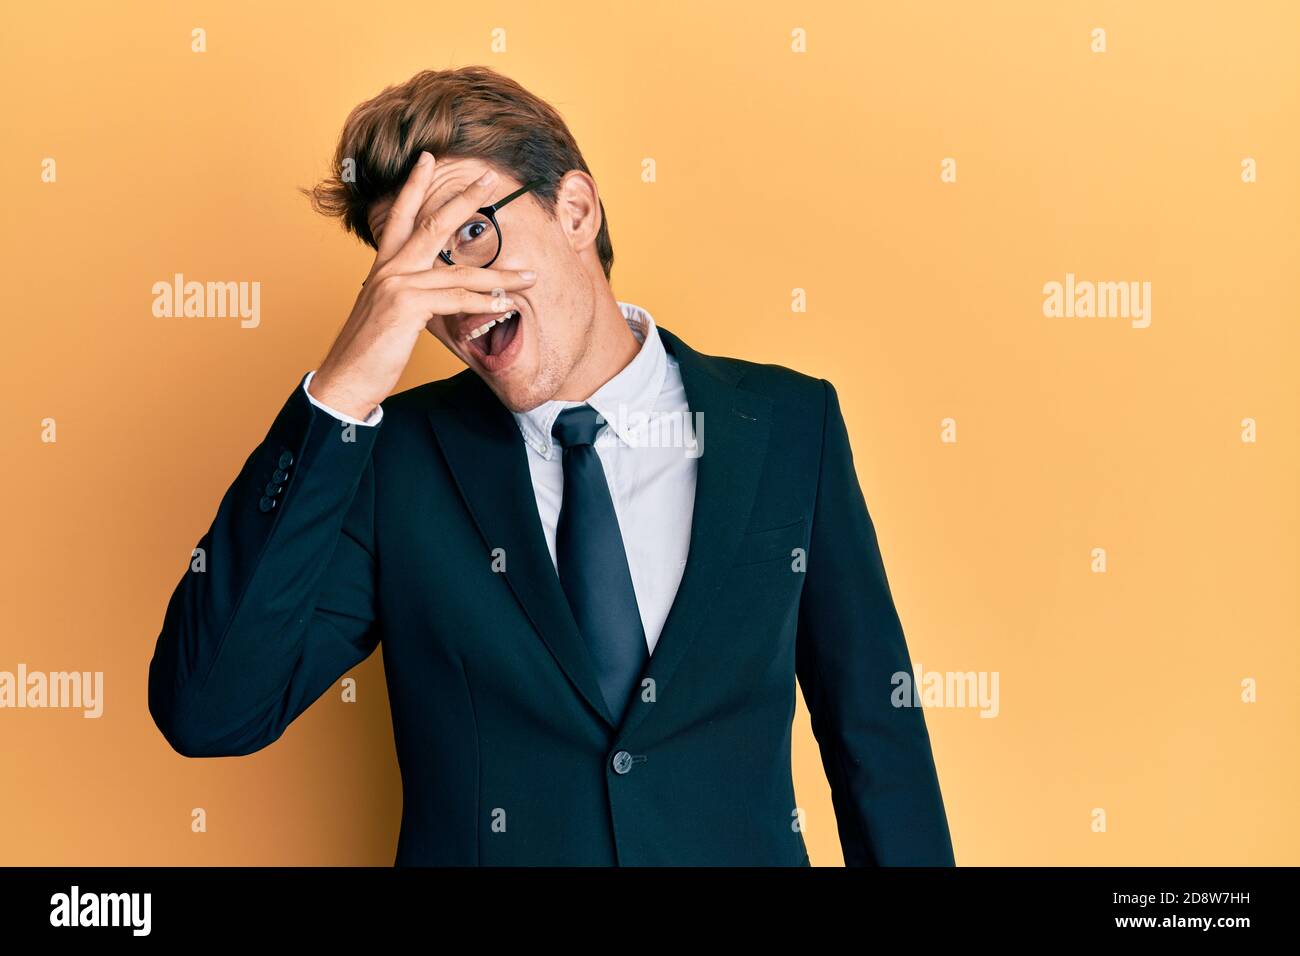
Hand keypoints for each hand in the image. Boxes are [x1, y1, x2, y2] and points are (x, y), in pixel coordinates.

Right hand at [309, 151, 537, 419]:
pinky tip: (506, 306)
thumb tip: (440, 294)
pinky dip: (485, 303)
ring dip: (500, 276)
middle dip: (463, 199)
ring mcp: (397, 284)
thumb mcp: (391, 314)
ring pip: (459, 271)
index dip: (413, 185)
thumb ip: (413, 295)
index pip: (400, 216)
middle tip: (489, 179)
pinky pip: (456, 299)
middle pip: (431, 224)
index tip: (429, 158)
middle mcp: (389, 268)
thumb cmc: (370, 352)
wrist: (346, 379)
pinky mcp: (406, 306)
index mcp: (384, 266)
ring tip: (530, 275)